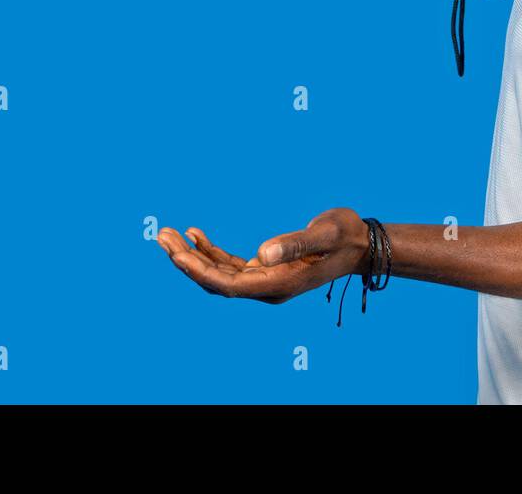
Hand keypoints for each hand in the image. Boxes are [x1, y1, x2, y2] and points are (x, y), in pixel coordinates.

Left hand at [156, 208, 370, 302]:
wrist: (360, 244)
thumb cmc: (346, 235)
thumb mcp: (325, 233)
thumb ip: (296, 244)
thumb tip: (262, 253)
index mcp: (279, 284)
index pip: (229, 284)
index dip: (199, 271)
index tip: (175, 254)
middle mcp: (268, 288)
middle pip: (216, 281)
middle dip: (186, 261)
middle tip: (161, 236)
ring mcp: (265, 281)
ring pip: (218, 275)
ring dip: (192, 256)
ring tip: (167, 234)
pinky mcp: (265, 270)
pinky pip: (229, 266)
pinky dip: (210, 252)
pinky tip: (195, 235)